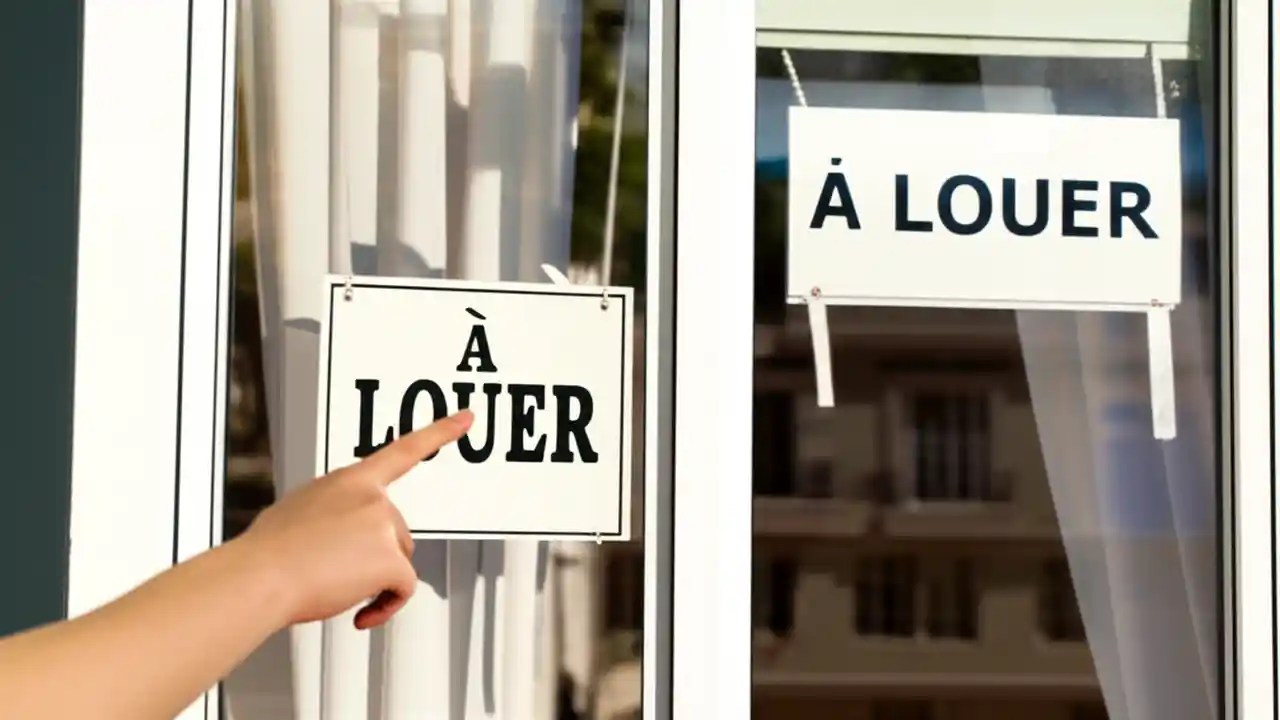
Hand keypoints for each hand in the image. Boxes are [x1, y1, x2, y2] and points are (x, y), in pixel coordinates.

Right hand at [237, 410, 473, 629]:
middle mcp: (373, 498)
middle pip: (398, 531)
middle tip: (336, 570)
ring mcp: (384, 527)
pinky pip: (403, 589)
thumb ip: (332, 509)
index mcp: (350, 480)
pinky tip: (362, 614)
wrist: (261, 576)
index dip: (440, 432)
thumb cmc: (270, 551)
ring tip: (336, 585)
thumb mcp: (300, 508)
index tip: (467, 419)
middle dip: (375, 556)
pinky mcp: (391, 559)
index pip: (403, 450)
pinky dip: (386, 605)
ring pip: (399, 561)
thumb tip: (337, 530)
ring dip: (376, 579)